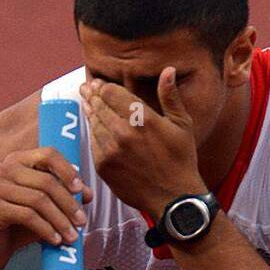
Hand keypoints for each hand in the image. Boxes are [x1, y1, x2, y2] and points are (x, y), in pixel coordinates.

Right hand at [0, 147, 89, 251]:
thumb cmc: (20, 225)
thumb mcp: (46, 209)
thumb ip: (64, 197)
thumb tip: (88, 194)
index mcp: (18, 160)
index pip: (48, 154)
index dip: (68, 170)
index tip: (82, 190)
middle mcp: (4, 168)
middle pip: (46, 181)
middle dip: (69, 204)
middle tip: (82, 222)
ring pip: (38, 200)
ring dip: (60, 220)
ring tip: (73, 237)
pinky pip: (27, 216)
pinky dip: (46, 229)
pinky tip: (56, 241)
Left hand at [80, 69, 203, 216]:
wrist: (173, 198)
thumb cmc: (181, 160)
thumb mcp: (182, 125)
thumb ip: (170, 96)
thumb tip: (168, 70)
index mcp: (142, 118)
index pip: (112, 93)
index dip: (103, 86)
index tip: (97, 82)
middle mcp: (124, 132)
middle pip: (99, 105)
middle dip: (92, 95)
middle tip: (86, 88)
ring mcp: (111, 150)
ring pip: (94, 123)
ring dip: (89, 111)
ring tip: (87, 103)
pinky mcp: (104, 166)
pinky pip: (93, 143)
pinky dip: (93, 133)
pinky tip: (94, 127)